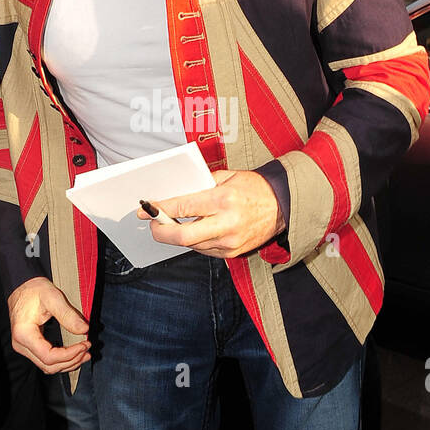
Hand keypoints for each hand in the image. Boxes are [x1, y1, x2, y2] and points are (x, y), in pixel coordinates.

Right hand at [8, 276, 89, 374]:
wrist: (23, 286)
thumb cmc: (34, 290)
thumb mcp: (53, 298)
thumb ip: (68, 315)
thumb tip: (84, 330)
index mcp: (24, 334)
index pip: (49, 356)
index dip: (70, 355)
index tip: (84, 345)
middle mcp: (21, 344)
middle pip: (48, 365)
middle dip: (71, 361)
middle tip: (87, 350)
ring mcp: (24, 347)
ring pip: (47, 366)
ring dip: (67, 363)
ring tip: (84, 354)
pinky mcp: (29, 346)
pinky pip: (45, 360)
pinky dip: (61, 360)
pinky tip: (74, 354)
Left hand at [137, 170, 283, 258]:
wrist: (284, 206)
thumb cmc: (254, 188)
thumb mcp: (227, 176)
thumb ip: (201, 185)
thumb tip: (174, 195)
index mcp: (223, 199)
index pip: (182, 208)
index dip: (160, 210)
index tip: (145, 210)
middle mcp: (226, 223)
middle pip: (182, 237)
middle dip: (162, 232)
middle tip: (154, 226)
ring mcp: (230, 242)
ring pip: (191, 245)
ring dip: (179, 236)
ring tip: (175, 226)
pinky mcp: (233, 253)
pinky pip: (204, 250)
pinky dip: (196, 241)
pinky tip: (197, 231)